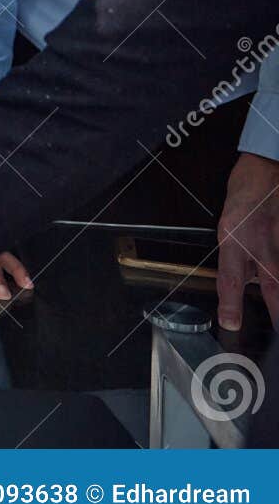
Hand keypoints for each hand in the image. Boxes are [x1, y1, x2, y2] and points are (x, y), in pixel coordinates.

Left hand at [216, 152, 278, 329]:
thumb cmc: (245, 198)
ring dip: (278, 298)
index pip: (231, 281)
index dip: (230, 305)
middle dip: (276, 313)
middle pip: (274, 290)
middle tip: (274, 332)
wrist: (266, 171)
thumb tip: (248, 286)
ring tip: (276, 314)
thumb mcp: (228, 230)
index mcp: (236, 245)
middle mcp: (263, 249)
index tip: (231, 325)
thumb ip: (239, 261)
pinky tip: (278, 283)